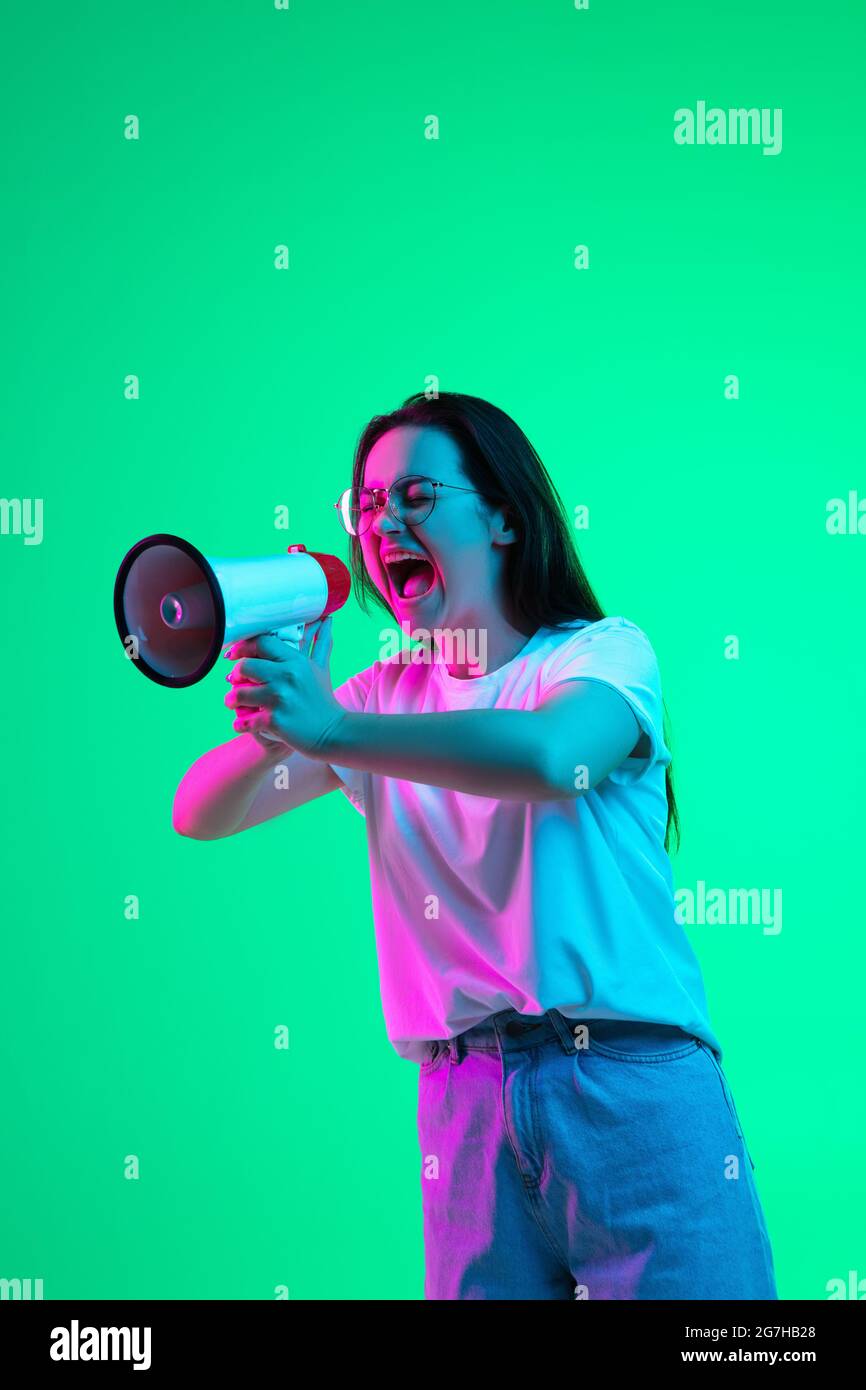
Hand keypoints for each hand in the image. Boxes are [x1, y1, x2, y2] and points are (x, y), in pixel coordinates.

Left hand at [223, 616, 344, 758]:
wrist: (333, 731)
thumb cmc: (323, 698)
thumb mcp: (321, 668)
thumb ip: (321, 643)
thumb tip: (327, 619)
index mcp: (296, 661)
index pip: (262, 643)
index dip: (243, 648)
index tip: (234, 655)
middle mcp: (287, 676)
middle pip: (246, 666)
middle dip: (234, 675)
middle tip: (233, 681)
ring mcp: (280, 699)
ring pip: (240, 693)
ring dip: (232, 699)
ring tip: (232, 702)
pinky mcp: (275, 720)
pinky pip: (246, 720)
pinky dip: (240, 724)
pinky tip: (240, 724)